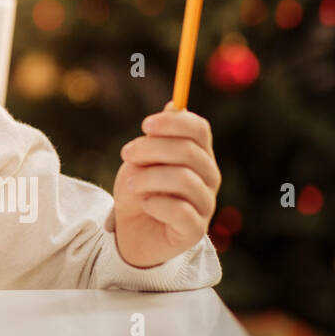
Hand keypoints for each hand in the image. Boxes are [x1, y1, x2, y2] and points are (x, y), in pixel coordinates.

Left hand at [113, 101, 220, 268]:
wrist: (130, 230)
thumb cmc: (139, 189)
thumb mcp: (140, 159)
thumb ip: (158, 136)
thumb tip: (174, 105)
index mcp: (198, 155)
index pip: (200, 129)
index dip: (173, 123)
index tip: (144, 126)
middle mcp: (208, 178)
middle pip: (189, 151)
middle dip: (150, 149)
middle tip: (126, 154)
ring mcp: (205, 204)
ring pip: (183, 178)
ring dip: (148, 177)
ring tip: (132, 184)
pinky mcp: (196, 230)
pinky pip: (179, 210)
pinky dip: (155, 203)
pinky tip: (146, 205)